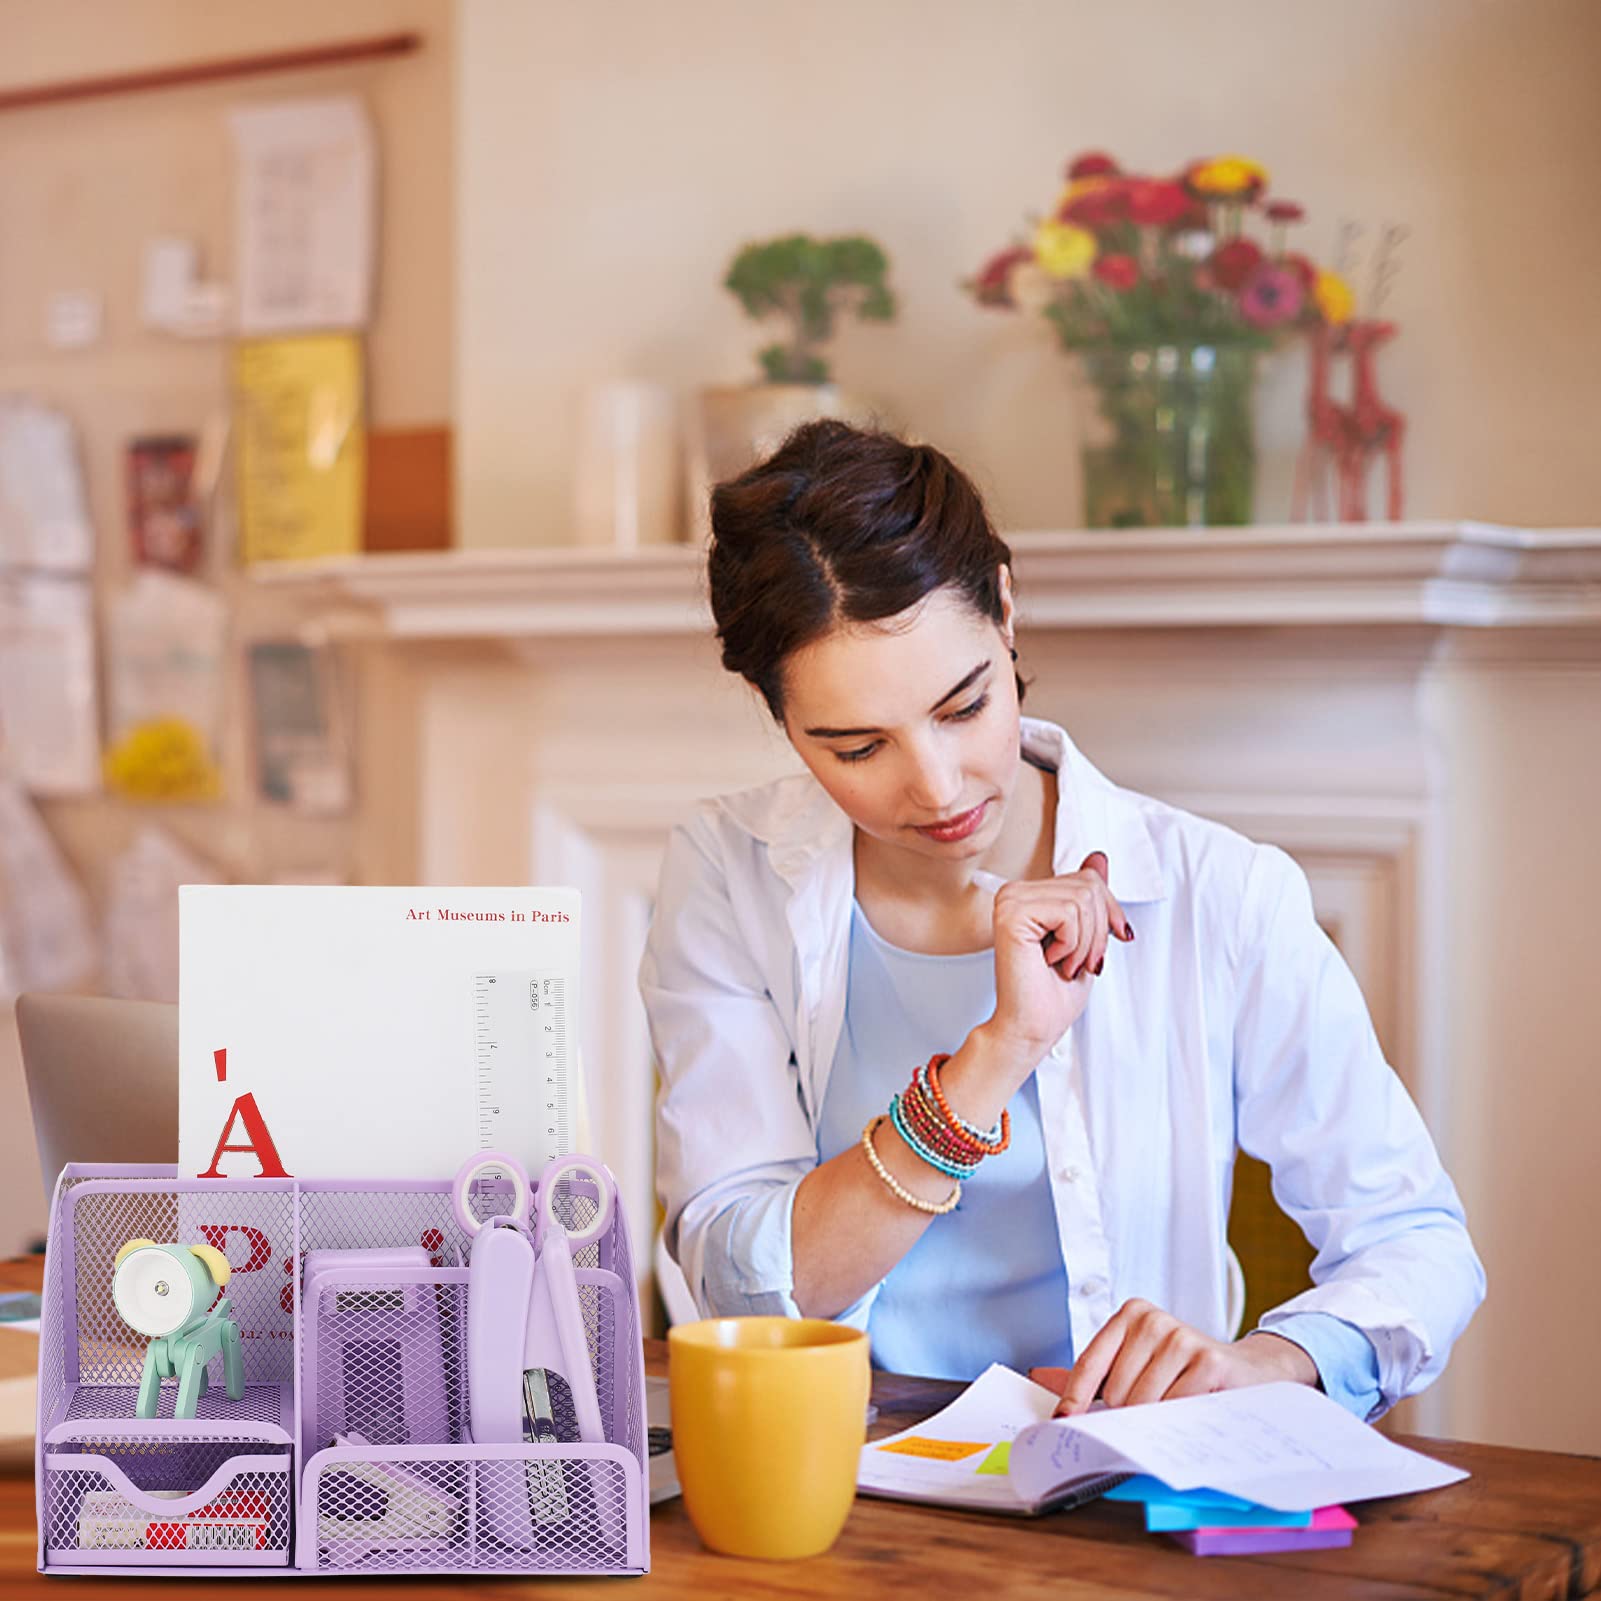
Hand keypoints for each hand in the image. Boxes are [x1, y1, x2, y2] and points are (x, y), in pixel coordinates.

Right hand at [985, 852, 1133, 1061]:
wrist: (1031, 1027)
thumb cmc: (1052, 993)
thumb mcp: (1086, 936)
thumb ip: (1088, 896)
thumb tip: (1098, 857)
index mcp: (1030, 894)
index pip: (1088, 877)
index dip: (1110, 911)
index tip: (1114, 937)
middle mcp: (1015, 892)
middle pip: (1089, 886)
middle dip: (1098, 932)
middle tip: (1079, 962)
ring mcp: (1011, 900)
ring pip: (1082, 899)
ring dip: (1085, 943)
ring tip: (1064, 964)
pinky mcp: (1012, 915)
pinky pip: (1068, 913)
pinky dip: (1072, 944)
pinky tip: (1050, 960)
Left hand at [1028, 1299, 1318, 1415]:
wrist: (1246, 1371)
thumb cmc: (1185, 1371)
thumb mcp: (1140, 1364)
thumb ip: (1099, 1375)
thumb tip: (1046, 1385)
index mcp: (1129, 1316)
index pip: (1091, 1361)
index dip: (1075, 1396)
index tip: (1063, 1421)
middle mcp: (1152, 1320)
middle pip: (1117, 1391)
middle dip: (1128, 1413)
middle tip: (1154, 1408)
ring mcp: (1180, 1337)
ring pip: (1144, 1403)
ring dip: (1156, 1418)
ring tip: (1175, 1405)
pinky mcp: (1207, 1360)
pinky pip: (1175, 1407)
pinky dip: (1180, 1418)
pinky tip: (1194, 1407)